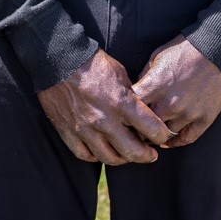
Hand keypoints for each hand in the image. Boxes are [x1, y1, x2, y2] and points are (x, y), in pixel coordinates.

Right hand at [36, 50, 167, 164]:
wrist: (58, 60)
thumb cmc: (92, 63)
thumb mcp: (120, 73)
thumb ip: (132, 95)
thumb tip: (142, 111)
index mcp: (121, 102)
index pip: (151, 128)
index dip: (161, 135)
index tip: (162, 135)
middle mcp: (104, 120)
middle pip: (133, 151)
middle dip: (147, 155)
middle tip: (150, 154)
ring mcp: (85, 128)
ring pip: (109, 158)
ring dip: (123, 159)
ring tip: (127, 154)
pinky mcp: (68, 132)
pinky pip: (86, 155)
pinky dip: (97, 156)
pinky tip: (103, 151)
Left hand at [131, 38, 220, 147]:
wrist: (218, 48)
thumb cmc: (185, 49)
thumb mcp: (157, 56)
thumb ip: (144, 76)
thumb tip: (134, 92)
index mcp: (155, 86)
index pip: (130, 109)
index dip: (125, 114)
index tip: (124, 115)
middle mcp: (170, 103)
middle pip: (145, 128)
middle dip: (138, 129)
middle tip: (134, 130)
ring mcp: (188, 113)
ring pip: (165, 135)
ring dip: (157, 134)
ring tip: (151, 133)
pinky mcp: (204, 118)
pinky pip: (186, 139)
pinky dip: (175, 142)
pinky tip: (168, 140)